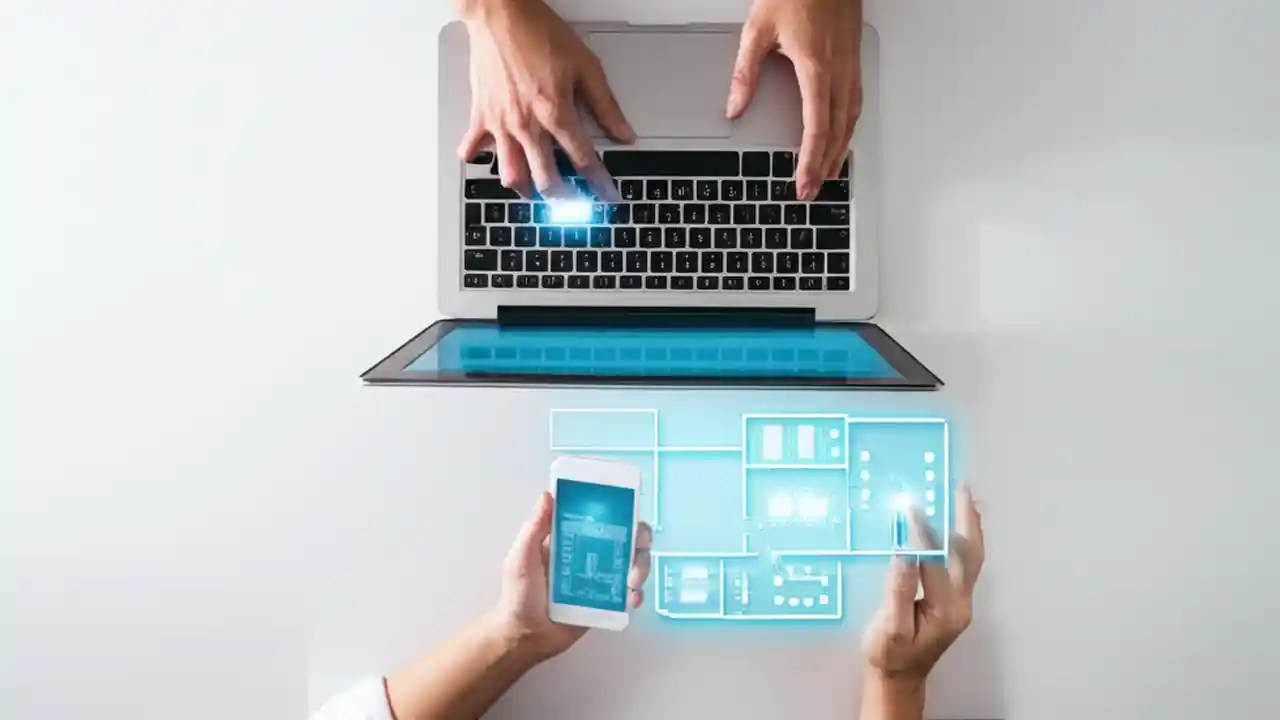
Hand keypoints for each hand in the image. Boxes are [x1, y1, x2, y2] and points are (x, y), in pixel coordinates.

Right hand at [456, 0, 633, 200]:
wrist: (499, 13)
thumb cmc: (539, 33)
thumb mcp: (585, 66)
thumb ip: (605, 106)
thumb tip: (624, 133)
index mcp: (556, 113)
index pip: (585, 162)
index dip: (601, 185)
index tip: (609, 197)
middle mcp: (527, 125)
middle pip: (547, 180)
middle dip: (565, 199)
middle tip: (574, 203)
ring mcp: (501, 123)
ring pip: (511, 176)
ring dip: (526, 188)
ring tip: (536, 190)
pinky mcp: (480, 116)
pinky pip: (474, 149)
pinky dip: (481, 159)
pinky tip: (490, 160)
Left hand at [495, 491, 652, 660]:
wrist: (526, 637)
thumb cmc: (519, 595)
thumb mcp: (522, 557)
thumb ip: (534, 528)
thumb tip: (547, 494)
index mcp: (570, 537)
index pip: (598, 515)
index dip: (617, 507)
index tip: (628, 506)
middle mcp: (589, 553)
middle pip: (625, 535)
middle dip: (639, 536)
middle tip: (639, 545)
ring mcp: (600, 576)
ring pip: (633, 561)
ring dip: (642, 565)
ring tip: (634, 580)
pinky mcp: (607, 600)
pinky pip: (630, 592)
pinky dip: (638, 592)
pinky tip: (632, 598)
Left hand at [727, 0, 862, 199]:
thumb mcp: (758, 29)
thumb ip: (745, 72)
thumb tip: (734, 107)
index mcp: (816, 68)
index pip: (815, 129)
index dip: (809, 162)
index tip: (803, 184)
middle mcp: (839, 71)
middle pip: (836, 131)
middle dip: (825, 166)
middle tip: (814, 191)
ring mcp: (851, 65)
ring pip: (851, 118)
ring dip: (840, 149)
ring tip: (829, 172)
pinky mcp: (854, 57)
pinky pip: (856, 101)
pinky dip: (849, 126)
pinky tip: (842, 133)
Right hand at [860, 487, 984, 714]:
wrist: (898, 678)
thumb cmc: (890, 656)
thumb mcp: (888, 629)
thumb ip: (898, 592)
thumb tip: (904, 554)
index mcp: (944, 610)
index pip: (935, 562)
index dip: (923, 533)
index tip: (911, 506)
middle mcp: (960, 603)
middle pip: (969, 554)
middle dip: (965, 520)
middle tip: (959, 488)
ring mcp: (960, 601)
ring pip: (972, 557)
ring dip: (970, 526)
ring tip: (965, 498)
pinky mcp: (954, 599)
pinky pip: (966, 563)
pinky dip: (965, 539)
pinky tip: (959, 525)